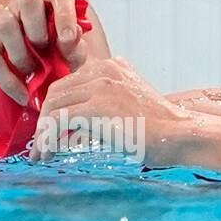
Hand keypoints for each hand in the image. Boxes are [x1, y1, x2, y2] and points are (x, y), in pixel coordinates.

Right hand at [0, 0, 103, 105]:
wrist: (34, 71)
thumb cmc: (57, 55)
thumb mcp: (72, 53)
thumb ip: (74, 48)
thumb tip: (69, 40)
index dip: (65, 13)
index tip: (68, 39)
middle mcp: (24, 0)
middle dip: (36, 29)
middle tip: (44, 53)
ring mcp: (1, 15)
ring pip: (3, 22)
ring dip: (17, 53)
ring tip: (28, 73)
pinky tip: (10, 87)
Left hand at [32, 57, 189, 161]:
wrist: (181, 135)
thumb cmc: (159, 129)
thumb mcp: (130, 104)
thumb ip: (104, 103)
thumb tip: (72, 126)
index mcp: (111, 66)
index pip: (67, 83)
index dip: (53, 108)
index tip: (46, 130)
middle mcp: (103, 70)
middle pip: (56, 93)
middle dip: (43, 121)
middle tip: (39, 145)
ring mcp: (100, 86)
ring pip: (54, 107)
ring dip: (42, 133)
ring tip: (40, 154)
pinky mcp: (97, 107)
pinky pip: (58, 122)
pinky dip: (47, 139)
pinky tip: (47, 154)